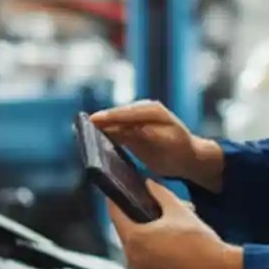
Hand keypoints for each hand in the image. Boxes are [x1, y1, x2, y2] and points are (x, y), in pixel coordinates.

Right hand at [90, 100, 224, 191]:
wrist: (187, 158)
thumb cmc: (182, 148)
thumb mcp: (170, 141)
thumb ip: (153, 134)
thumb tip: (136, 129)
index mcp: (152, 110)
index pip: (127, 112)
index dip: (111, 116)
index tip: (95, 119)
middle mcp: (142, 113)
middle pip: (117, 116)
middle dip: (100, 120)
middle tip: (83, 124)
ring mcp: (135, 122)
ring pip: (113, 123)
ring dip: (99, 127)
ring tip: (81, 130)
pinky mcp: (131, 133)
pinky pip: (114, 132)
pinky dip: (104, 134)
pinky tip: (91, 138)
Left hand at [107, 180, 244, 268]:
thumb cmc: (197, 239)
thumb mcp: (178, 210)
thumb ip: (159, 193)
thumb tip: (148, 183)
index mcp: (134, 239)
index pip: (115, 214)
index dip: (116, 200)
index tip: (117, 191)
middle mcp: (131, 259)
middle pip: (127, 231)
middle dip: (140, 217)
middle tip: (155, 207)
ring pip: (138, 247)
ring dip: (148, 234)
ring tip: (170, 226)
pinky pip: (146, 261)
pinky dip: (153, 251)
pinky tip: (171, 243)